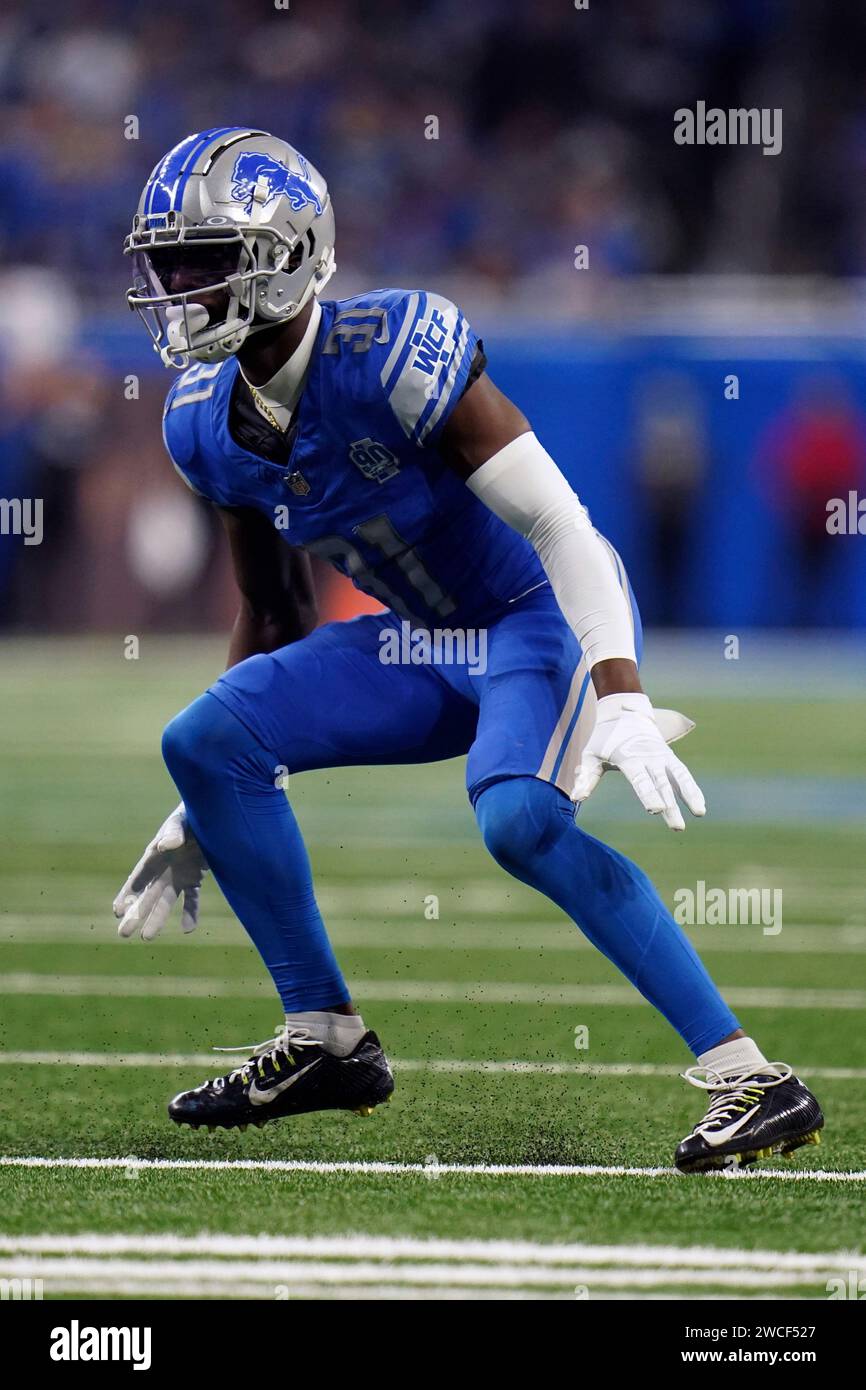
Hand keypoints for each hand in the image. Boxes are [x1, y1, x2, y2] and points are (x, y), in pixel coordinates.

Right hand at [114, 804, 206, 939]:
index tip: (117, 911)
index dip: (127, 894)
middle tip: (123, 934)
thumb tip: (164, 845)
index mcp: (154, 855)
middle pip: (147, 895)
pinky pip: (192, 898)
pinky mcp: (195, 877)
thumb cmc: (190, 815)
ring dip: (157, 918)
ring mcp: (178, 874)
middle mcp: (163, 868)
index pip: (138, 877)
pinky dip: (190, 913)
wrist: (212, 814)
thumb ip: (173, 832)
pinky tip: (188, 930)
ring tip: (147, 938)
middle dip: (135, 914)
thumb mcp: (181, 821)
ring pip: (166, 901)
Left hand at [572, 692, 705, 830]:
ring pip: (679, 777)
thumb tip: (576, 797)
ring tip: (699, 813)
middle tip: (677, 826)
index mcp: (629, 757)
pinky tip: (699, 806)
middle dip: (670, 805)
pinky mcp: (670, 758)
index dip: (648, 794)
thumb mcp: (590, 753)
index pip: (640, 779)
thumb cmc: (604, 738)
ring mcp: (662, 757)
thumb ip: (586, 776)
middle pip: (661, 784)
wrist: (625, 713)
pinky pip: (684, 774)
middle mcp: (649, 757)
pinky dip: (692, 788)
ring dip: (689, 795)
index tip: (656, 809)